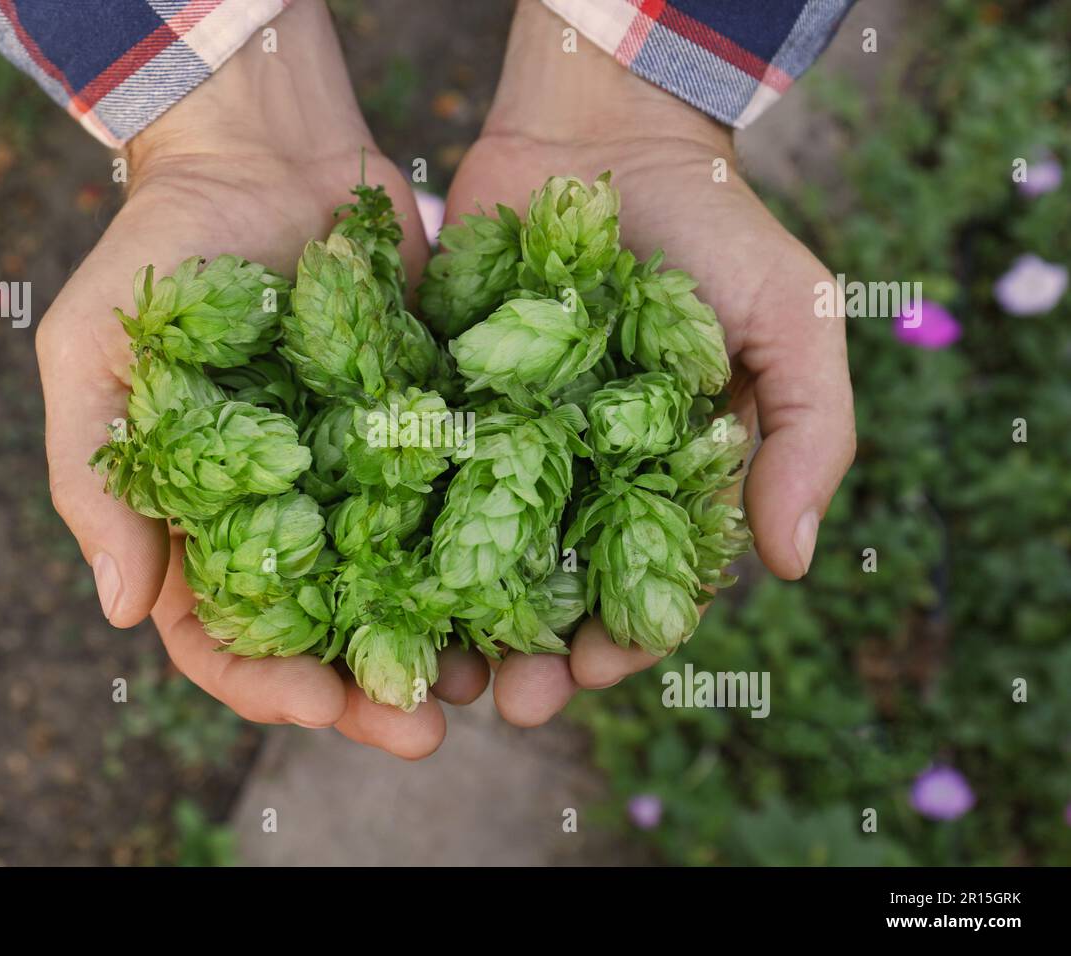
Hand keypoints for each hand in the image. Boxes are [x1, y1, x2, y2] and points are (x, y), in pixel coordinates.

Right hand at [35, 0, 465, 757]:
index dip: (265, 680)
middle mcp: (291, 515)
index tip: (316, 705)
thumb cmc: (158, 253)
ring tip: (493, 680)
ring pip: (408, 586)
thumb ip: (98, 478)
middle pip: (330, 632)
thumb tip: (121, 610)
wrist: (265, 153)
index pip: (224, 634)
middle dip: (373, 689)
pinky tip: (537, 585)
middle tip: (426, 730)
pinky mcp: (431, 430)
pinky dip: (499, 548)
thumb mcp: (94, 353)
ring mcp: (365, 477)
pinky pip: (468, 502)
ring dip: (447, 640)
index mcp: (204, 520)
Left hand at [442, 0, 855, 724]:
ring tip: (431, 670)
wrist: (606, 132)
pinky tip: (371, 575)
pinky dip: (393, 526)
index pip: (647, 581)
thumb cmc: (716, 227)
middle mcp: (577, 473)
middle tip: (506, 703)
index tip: (596, 672)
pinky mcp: (437, 397)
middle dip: (532, 652)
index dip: (626, 636)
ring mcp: (501, 439)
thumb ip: (806, 436)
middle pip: (551, 586)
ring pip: (473, 552)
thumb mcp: (791, 321)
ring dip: (454, 617)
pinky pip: (413, 473)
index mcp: (660, 475)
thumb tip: (793, 565)